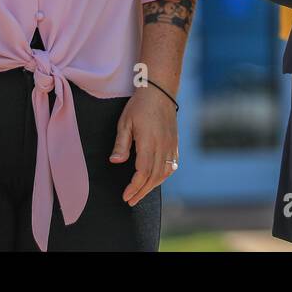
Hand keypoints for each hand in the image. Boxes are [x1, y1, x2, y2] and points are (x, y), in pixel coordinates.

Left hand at [112, 84, 178, 206]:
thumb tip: (116, 162)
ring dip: (153, 186)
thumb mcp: (125, 122)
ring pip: (165, 172)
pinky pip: (173, 164)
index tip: (126, 195)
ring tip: (141, 193)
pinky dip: (164, 175)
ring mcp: (171, 144)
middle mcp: (163, 146)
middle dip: (142, 191)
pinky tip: (157, 179)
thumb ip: (121, 143)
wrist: (160, 91)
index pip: (143, 172)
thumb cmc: (140, 106)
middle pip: (154, 176)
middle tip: (131, 201)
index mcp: (149, 142)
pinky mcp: (175, 142)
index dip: (134, 187)